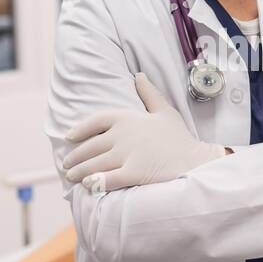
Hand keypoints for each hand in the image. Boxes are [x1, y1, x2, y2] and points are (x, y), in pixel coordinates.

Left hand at [62, 72, 225, 193]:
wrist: (195, 160)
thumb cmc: (179, 137)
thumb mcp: (164, 111)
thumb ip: (149, 93)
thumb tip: (139, 75)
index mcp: (128, 118)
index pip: (96, 120)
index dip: (79, 129)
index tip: (69, 137)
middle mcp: (123, 135)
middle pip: (90, 147)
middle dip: (75, 157)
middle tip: (67, 164)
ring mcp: (127, 155)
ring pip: (94, 164)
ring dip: (79, 171)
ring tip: (72, 177)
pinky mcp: (132, 173)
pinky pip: (106, 179)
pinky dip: (94, 182)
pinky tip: (88, 185)